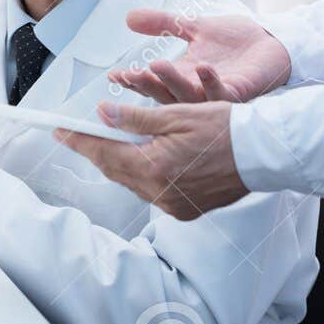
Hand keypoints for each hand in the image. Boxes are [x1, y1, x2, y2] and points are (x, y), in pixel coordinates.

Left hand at [56, 101, 246, 219]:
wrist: (264, 155)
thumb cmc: (226, 129)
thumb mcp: (176, 114)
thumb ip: (135, 118)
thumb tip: (102, 115)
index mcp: (154, 167)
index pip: (104, 152)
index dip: (78, 139)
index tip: (59, 130)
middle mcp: (159, 192)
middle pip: (115, 170)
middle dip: (95, 150)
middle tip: (78, 134)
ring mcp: (173, 205)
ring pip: (132, 181)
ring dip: (119, 161)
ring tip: (106, 142)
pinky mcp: (185, 209)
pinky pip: (152, 190)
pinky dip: (142, 172)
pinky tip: (141, 158)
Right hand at [108, 10, 291, 102]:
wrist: (272, 42)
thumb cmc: (235, 39)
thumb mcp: (192, 26)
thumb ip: (162, 23)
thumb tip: (128, 17)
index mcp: (183, 75)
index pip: (152, 82)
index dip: (133, 79)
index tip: (114, 74)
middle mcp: (196, 89)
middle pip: (165, 93)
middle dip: (147, 84)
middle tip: (132, 73)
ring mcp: (216, 93)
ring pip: (189, 96)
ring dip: (173, 82)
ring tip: (156, 65)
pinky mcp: (240, 92)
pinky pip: (223, 93)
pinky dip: (212, 82)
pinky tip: (203, 67)